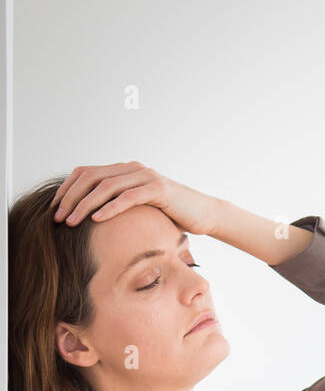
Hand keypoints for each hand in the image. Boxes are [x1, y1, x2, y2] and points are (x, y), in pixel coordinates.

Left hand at [51, 161, 222, 235]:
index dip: (67, 189)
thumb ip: (121, 205)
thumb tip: (95, 218)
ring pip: (106, 187)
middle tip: (57, 217)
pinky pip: (128, 197)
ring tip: (72, 221)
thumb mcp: (141, 208)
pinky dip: (110, 208)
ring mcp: (145, 177)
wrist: (204, 214)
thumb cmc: (172, 215)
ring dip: (85, 205)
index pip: (87, 173)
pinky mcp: (158, 190)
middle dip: (70, 198)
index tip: (55, 209)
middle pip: (91, 178)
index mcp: (125, 171)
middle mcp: (132, 169)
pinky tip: (96, 220)